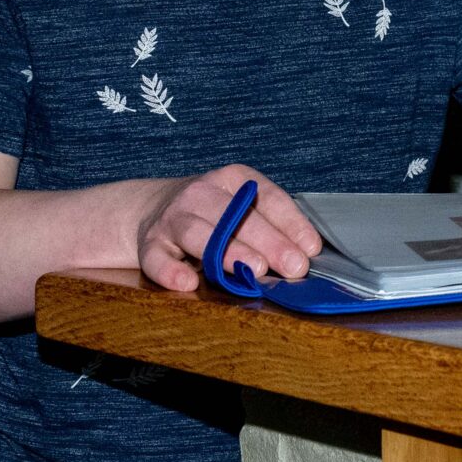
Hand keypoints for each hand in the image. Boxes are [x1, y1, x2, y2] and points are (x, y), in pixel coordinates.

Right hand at [134, 164, 321, 292]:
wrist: (152, 208)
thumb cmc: (213, 212)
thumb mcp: (242, 206)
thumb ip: (272, 226)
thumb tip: (305, 255)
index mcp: (233, 179)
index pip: (267, 198)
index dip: (291, 223)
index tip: (311, 249)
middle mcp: (201, 193)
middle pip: (234, 216)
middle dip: (268, 242)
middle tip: (292, 266)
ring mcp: (172, 217)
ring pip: (198, 233)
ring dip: (228, 252)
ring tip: (254, 271)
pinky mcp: (149, 243)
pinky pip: (156, 257)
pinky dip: (170, 270)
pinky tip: (187, 282)